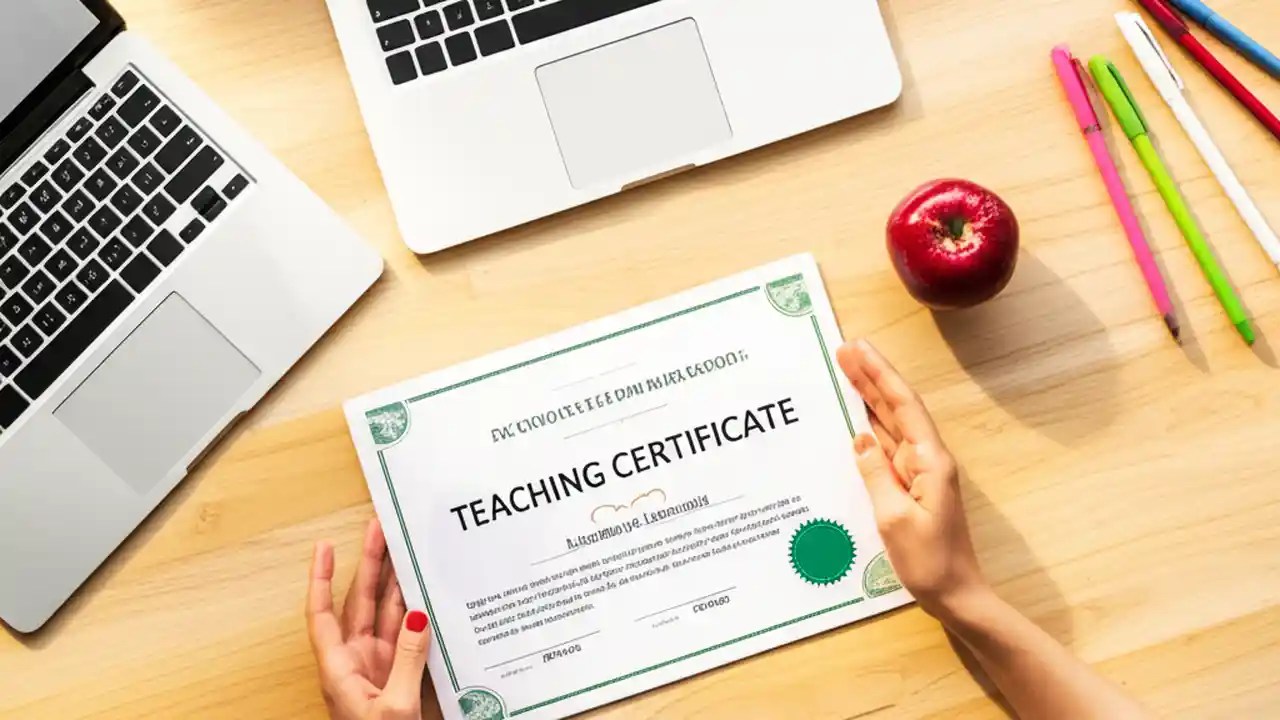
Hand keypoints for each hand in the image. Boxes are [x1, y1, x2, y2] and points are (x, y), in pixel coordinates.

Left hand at [307, 519, 430, 719]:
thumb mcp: (394, 708)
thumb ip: (407, 658)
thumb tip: (414, 615)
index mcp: (339, 669)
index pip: (323, 614)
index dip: (322, 579)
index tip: (324, 547)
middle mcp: (355, 663)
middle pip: (358, 604)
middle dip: (369, 565)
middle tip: (381, 529)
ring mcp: (377, 669)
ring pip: (384, 615)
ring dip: (393, 583)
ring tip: (403, 548)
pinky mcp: (397, 679)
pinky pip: (406, 637)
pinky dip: (414, 613)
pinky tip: (423, 593)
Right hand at [837, 339, 986, 617]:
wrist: (957, 595)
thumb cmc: (929, 562)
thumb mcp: (893, 519)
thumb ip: (875, 475)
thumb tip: (860, 439)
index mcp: (929, 462)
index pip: (903, 406)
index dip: (880, 374)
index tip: (859, 348)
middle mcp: (928, 460)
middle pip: (897, 408)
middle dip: (871, 377)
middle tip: (844, 349)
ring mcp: (920, 473)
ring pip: (891, 425)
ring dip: (869, 398)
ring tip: (845, 371)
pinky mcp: (912, 487)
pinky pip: (887, 449)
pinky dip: (870, 428)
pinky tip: (855, 417)